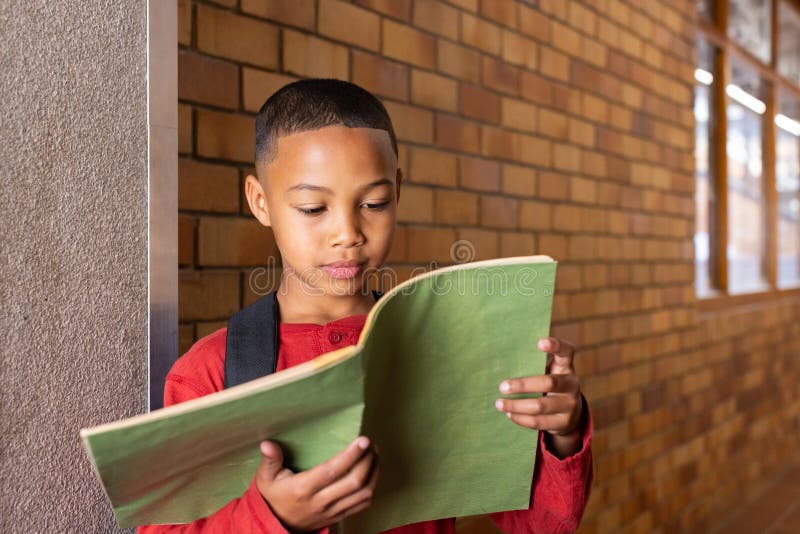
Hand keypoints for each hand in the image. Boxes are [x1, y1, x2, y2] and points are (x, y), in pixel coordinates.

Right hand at [255, 437, 378, 530]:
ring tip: (374, 455)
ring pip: (362, 493)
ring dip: (373, 473)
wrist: (276, 525)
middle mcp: (320, 502)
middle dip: (367, 461)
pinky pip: (362, 504)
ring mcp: (332, 511)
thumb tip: (267, 444)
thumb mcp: (266, 478)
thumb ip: (270, 460)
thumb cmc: (274, 497)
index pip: (332, 471)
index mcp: (303, 489)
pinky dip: (371, 487)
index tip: (363, 440)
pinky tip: (372, 472)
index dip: (351, 455)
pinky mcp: (338, 517)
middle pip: (353, 482)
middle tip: (371, 444)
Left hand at [495, 337, 583, 457]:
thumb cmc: (550, 386)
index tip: (540, 342)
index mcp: (566, 366)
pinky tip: (510, 414)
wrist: (570, 414)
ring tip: (499, 403)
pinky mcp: (564, 423)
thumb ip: (533, 366)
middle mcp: (572, 384)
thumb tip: (499, 364)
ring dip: (517, 405)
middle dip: (523, 385)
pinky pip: (539, 422)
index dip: (555, 345)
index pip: (566, 351)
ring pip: (541, 406)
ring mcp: (570, 405)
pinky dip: (521, 418)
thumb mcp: (548, 372)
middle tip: (502, 386)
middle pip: (549, 383)